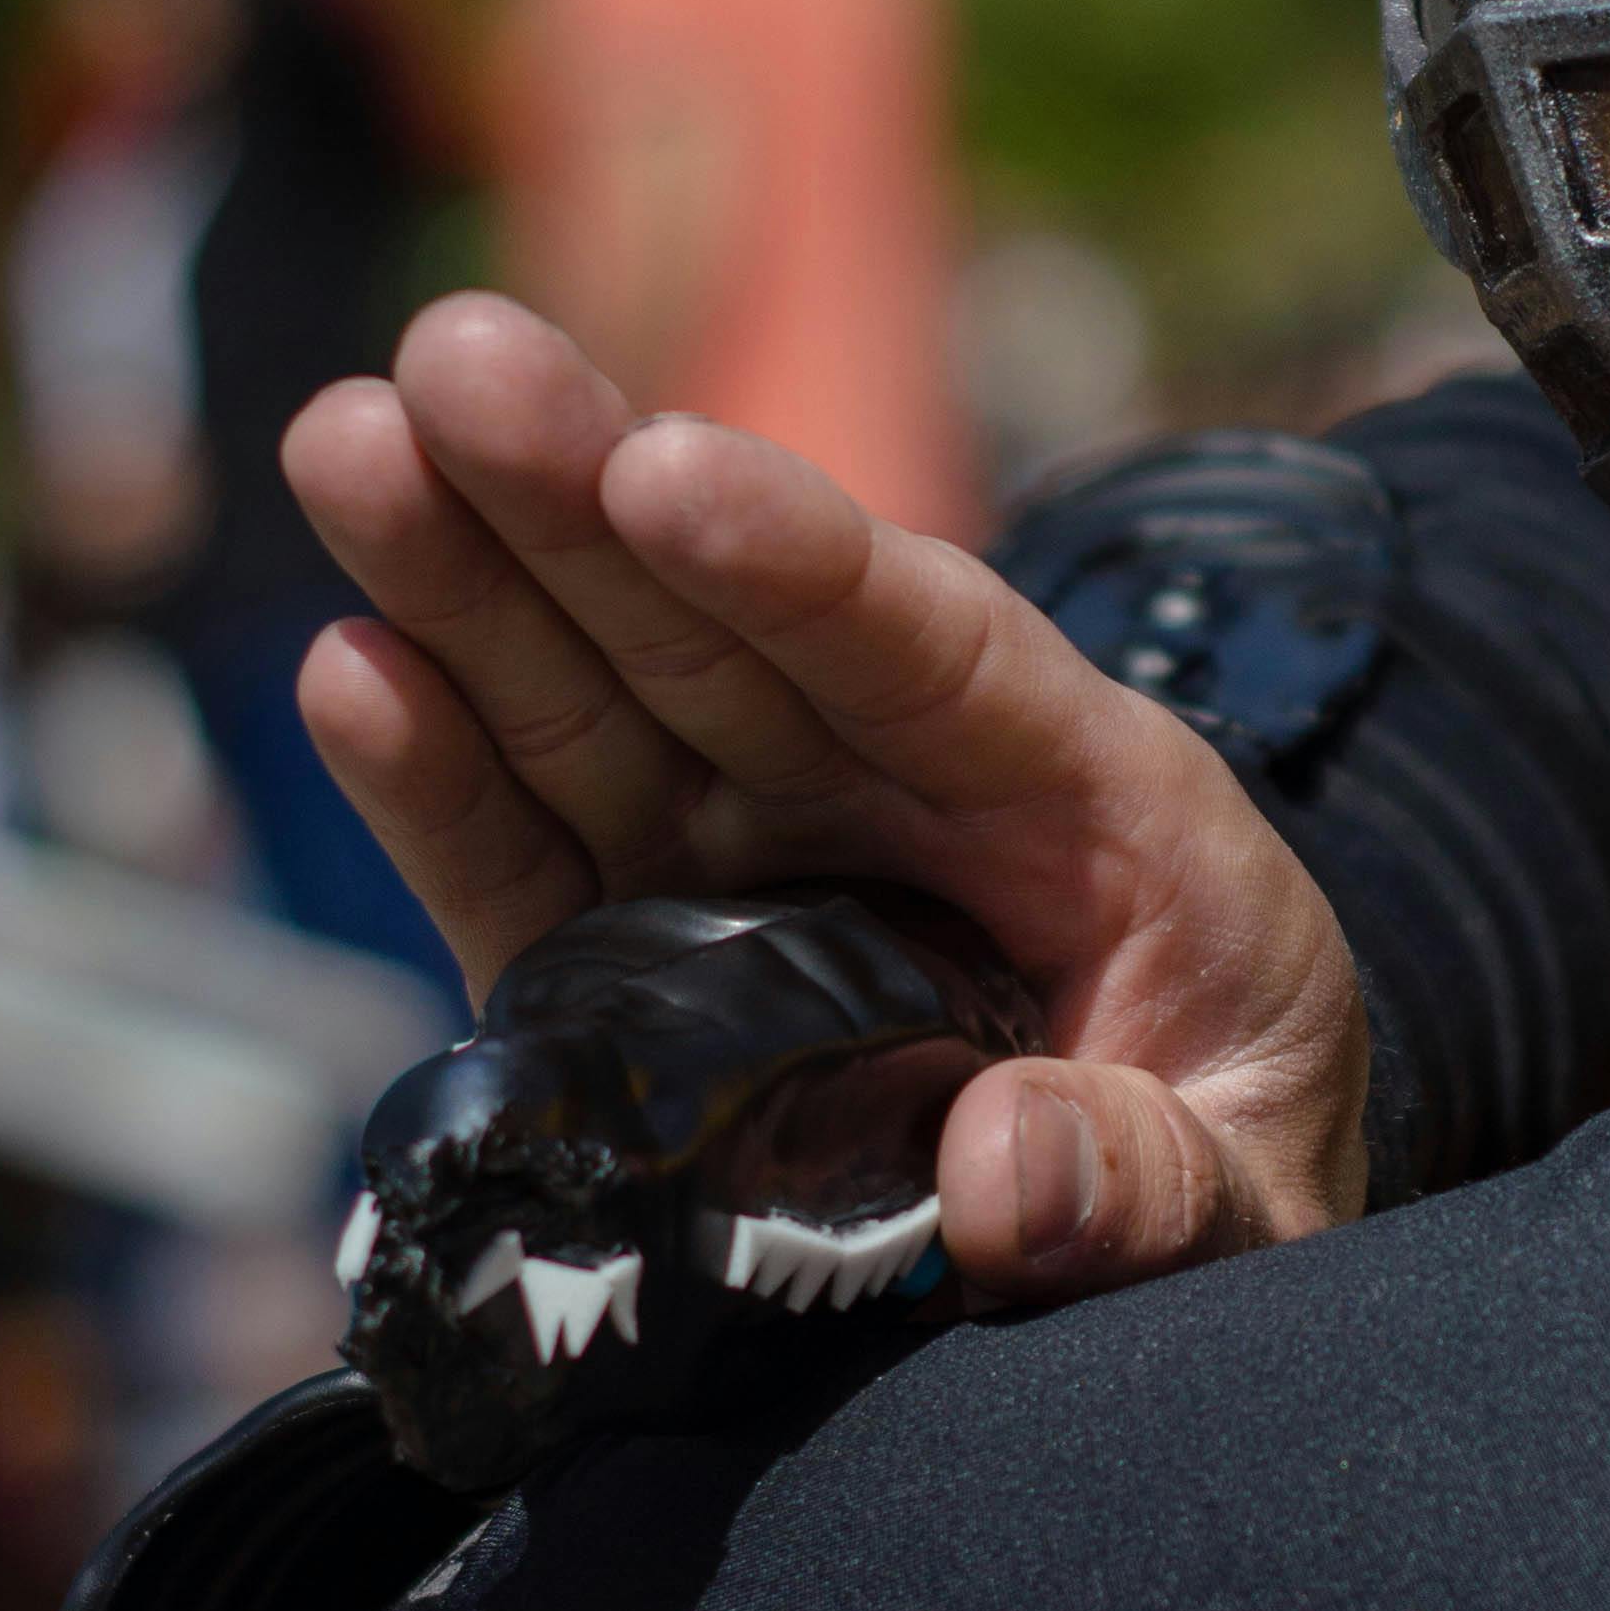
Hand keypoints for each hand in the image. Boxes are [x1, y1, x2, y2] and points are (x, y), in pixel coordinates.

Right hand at [283, 297, 1367, 1306]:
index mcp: (1085, 801)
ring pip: (597, 704)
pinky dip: (438, 784)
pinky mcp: (635, 973)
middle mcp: (894, 799)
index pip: (936, 651)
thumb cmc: (1227, 1176)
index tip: (666, 472)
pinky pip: (531, 867)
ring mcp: (750, 871)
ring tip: (348, 440)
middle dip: (582, 492)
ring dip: (466, 581)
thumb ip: (1160, 1184)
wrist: (1171, 1253)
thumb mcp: (1261, 1200)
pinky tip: (352, 673)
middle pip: (726, 627)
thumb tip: (1007, 1176)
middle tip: (453, 357)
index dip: (799, 561)